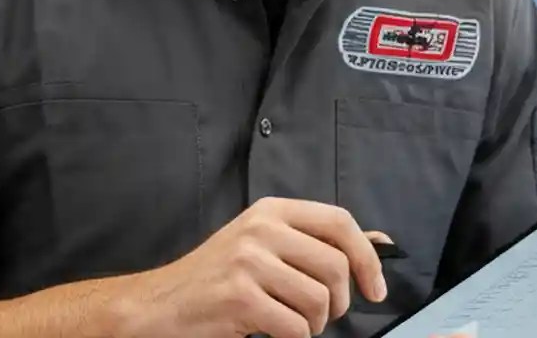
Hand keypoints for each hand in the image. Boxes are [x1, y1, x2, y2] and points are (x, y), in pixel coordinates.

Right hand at [108, 196, 387, 337]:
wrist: (156, 306)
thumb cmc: (215, 279)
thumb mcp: (264, 245)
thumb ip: (315, 241)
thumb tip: (381, 241)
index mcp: (271, 211)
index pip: (340, 222)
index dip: (368, 257)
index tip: (376, 289)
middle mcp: (261, 229)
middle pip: (336, 265)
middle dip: (339, 301)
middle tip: (323, 316)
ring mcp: (249, 262)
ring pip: (319, 300)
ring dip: (315, 324)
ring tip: (293, 323)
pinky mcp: (239, 298)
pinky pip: (295, 326)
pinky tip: (274, 332)